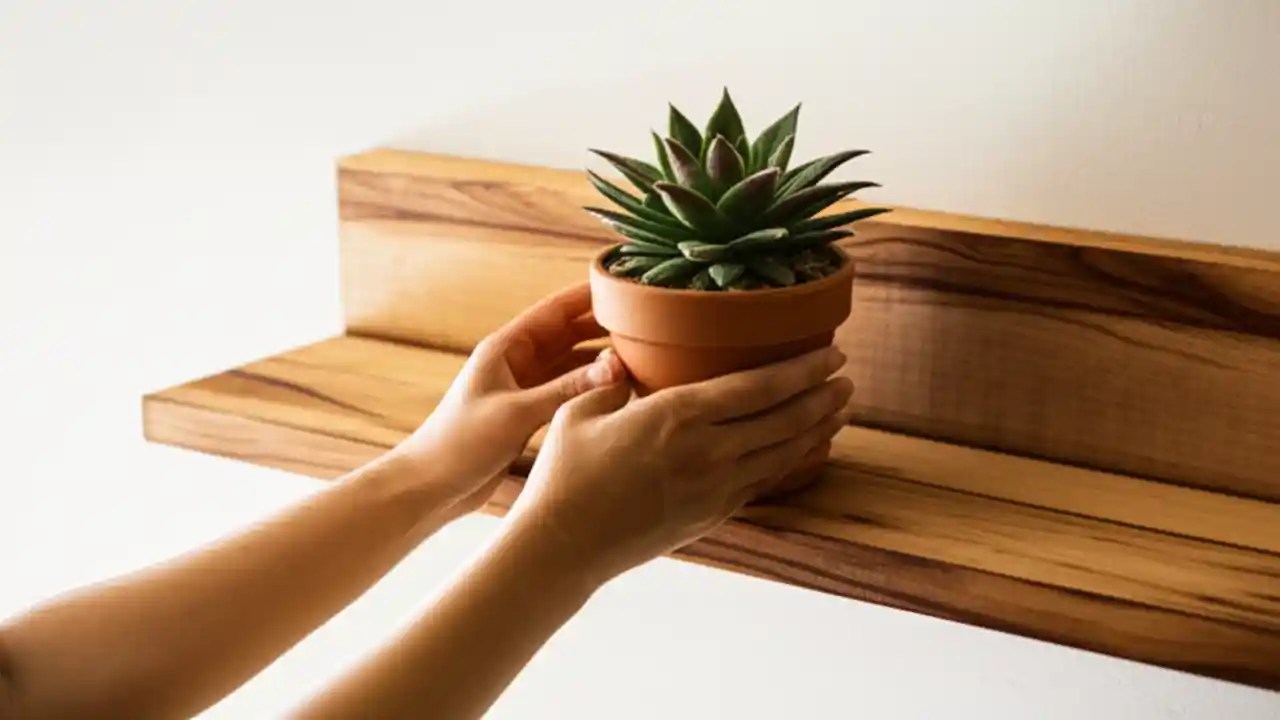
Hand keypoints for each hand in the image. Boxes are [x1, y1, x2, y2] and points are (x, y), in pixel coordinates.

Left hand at [387, 284, 626, 519]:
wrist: (432, 487)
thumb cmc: (462, 443)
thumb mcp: (517, 412)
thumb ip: (566, 389)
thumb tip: (616, 367)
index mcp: (506, 348)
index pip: (555, 311)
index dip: (589, 296)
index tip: (625, 287)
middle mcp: (516, 362)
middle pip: (568, 334)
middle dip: (604, 327)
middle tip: (647, 324)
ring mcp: (524, 387)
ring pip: (572, 363)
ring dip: (601, 359)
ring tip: (642, 355)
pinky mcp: (528, 414)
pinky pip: (567, 391)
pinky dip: (591, 388)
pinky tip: (619, 389)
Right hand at [507, 346, 852, 587]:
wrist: (563, 547)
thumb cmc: (564, 476)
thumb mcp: (580, 411)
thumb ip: (613, 381)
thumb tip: (626, 360)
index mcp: (678, 416)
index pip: (760, 387)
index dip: (803, 369)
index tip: (832, 353)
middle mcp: (707, 452)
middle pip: (784, 420)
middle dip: (822, 397)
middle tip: (845, 378)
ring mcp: (713, 489)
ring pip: (781, 454)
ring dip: (816, 430)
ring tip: (839, 411)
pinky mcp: (710, 516)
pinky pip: (762, 482)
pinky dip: (790, 462)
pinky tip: (800, 451)